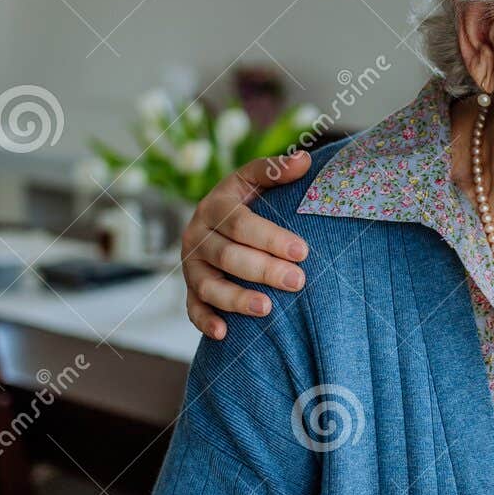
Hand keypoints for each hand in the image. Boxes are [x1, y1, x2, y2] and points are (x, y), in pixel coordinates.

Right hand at [181, 154, 312, 339]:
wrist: (217, 222)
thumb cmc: (246, 201)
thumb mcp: (254, 181)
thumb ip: (275, 171)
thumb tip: (303, 161)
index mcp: (215, 206)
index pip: (240, 223)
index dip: (270, 237)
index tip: (302, 251)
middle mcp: (198, 235)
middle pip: (228, 256)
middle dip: (263, 270)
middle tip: (297, 281)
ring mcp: (191, 265)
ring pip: (208, 285)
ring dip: (236, 299)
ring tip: (267, 308)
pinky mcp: (190, 290)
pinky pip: (192, 308)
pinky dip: (205, 321)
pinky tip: (224, 333)